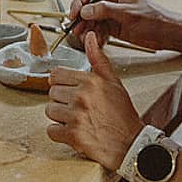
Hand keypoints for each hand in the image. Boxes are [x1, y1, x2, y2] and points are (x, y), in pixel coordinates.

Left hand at [46, 32, 143, 169]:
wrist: (131, 144)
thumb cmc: (123, 115)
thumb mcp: (113, 82)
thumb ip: (98, 59)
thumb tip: (90, 37)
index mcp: (90, 81)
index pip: (56, 74)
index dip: (61, 83)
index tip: (68, 90)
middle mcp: (81, 96)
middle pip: (52, 93)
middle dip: (62, 101)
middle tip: (77, 108)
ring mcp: (76, 116)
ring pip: (50, 111)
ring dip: (60, 117)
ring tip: (77, 120)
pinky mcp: (73, 135)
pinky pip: (51, 130)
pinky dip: (60, 133)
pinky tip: (73, 131)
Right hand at [67, 0, 164, 48]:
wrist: (168, 34)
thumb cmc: (154, 19)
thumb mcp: (128, 13)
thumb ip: (105, 10)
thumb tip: (85, 10)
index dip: (78, 2)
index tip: (73, 15)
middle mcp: (111, 1)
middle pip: (87, 7)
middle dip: (81, 19)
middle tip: (77, 30)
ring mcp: (112, 15)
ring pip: (91, 21)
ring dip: (87, 30)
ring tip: (87, 39)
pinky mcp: (114, 28)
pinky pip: (99, 31)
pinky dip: (96, 37)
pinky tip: (98, 42)